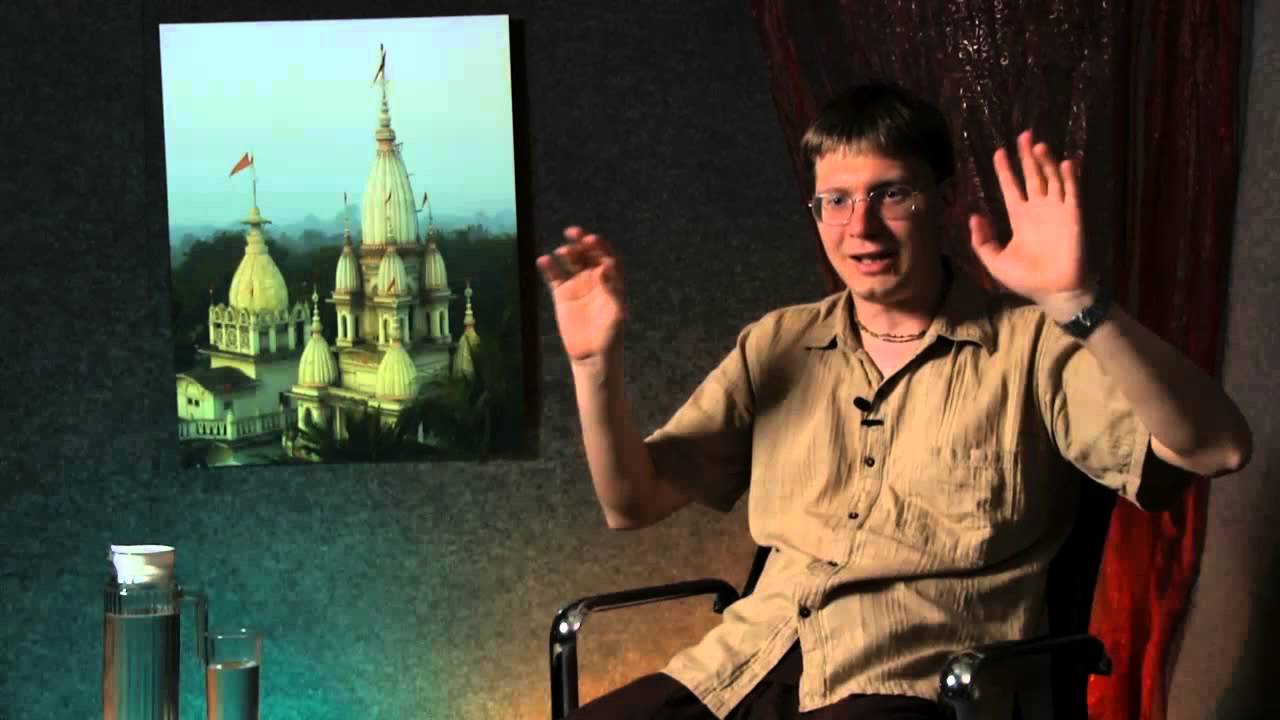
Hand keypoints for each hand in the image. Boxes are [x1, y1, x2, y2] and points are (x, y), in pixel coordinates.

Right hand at [536, 226, 626, 364]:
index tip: (591, 239)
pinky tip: (543, 260)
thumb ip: (612, 292)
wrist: (592, 355)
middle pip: (588, 253)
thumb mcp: (616, 315)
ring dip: (567, 252)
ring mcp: (577, 285)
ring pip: (571, 261)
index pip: (606, 256)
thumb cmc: (611, 336)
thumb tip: (605, 269)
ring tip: (562, 252)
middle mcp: (595, 279)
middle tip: (573, 232)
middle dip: (581, 241)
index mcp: (611, 281)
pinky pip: (554, 276)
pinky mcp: (562, 295)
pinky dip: (548, 267)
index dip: (599, 245)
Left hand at [969, 131, 1093, 318]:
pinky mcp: (1073, 217)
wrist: (1054, 292)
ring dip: (1046, 162)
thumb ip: (982, 240)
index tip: (999, 152)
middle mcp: (1039, 210)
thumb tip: (974, 216)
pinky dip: (1069, 178)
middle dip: (1027, 157)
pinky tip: (1065, 162)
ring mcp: (1057, 211)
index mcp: (1020, 218)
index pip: (1012, 187)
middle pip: (1033, 176)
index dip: (1006, 170)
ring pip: (1051, 180)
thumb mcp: (994, 261)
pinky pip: (1072, 193)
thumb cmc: (1026, 279)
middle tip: (1023, 135)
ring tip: (1038, 145)